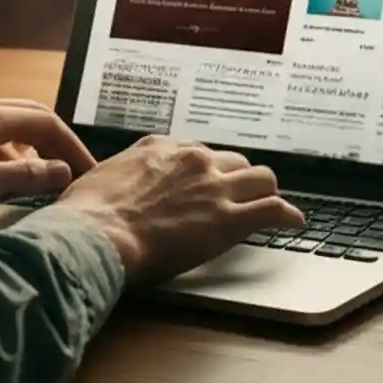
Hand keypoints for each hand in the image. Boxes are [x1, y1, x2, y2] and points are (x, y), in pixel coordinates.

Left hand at [0, 100, 95, 215]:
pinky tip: (10, 182)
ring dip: (36, 150)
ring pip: (14, 130)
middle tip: (75, 171)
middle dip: (59, 142)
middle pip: (34, 118)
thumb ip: (23, 177)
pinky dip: (13, 159)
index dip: (73, 147)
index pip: (48, 122)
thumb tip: (63, 172)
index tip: (90, 173)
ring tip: (49, 179)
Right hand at [52, 135, 304, 282]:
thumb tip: (116, 182)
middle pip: (233, 161)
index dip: (204, 170)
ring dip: (265, 191)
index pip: (198, 153)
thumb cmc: (88, 213)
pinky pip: (272, 209)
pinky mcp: (228, 220)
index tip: (206, 181)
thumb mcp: (100, 176)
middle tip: (235, 196)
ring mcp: (214, 188)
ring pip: (261, 178)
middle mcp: (194, 161)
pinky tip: (294, 221)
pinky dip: (287, 215)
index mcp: (162, 148)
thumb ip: (123, 174)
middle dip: (235, 178)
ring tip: (268, 203)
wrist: (96, 234)